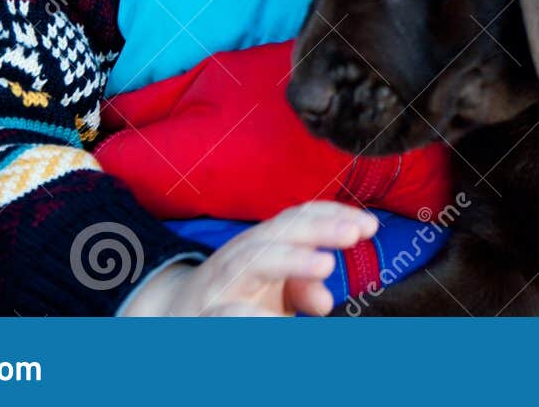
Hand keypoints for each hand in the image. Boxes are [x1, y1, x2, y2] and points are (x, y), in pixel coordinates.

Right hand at [118, 201, 378, 315]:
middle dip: (317, 229)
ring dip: (291, 261)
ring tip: (325, 265)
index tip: (369, 225)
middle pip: (279, 232)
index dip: (333, 216)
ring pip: (253, 262)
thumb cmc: (236, 298)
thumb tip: (327, 298)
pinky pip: (230, 313)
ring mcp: (220, 283)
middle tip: (354, 235)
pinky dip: (255, 314)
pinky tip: (281, 322)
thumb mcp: (273, 290)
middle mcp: (240, 255)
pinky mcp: (205, 315)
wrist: (168, 317)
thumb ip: (302, 286)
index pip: (299, 218)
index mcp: (262, 244)